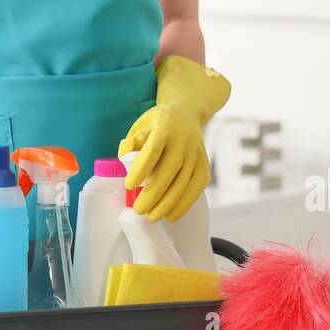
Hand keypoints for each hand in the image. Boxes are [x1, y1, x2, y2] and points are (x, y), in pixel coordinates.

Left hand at [118, 55, 229, 221]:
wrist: (187, 113)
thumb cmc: (157, 123)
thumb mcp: (141, 125)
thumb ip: (130, 143)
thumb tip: (124, 163)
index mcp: (165, 126)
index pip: (153, 151)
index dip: (141, 170)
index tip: (129, 186)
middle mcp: (184, 139)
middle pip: (168, 171)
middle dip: (152, 194)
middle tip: (138, 209)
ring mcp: (196, 153)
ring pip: (183, 183)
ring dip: (167, 203)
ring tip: (152, 216)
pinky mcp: (205, 165)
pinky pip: (197, 187)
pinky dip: (185, 204)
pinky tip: (171, 215)